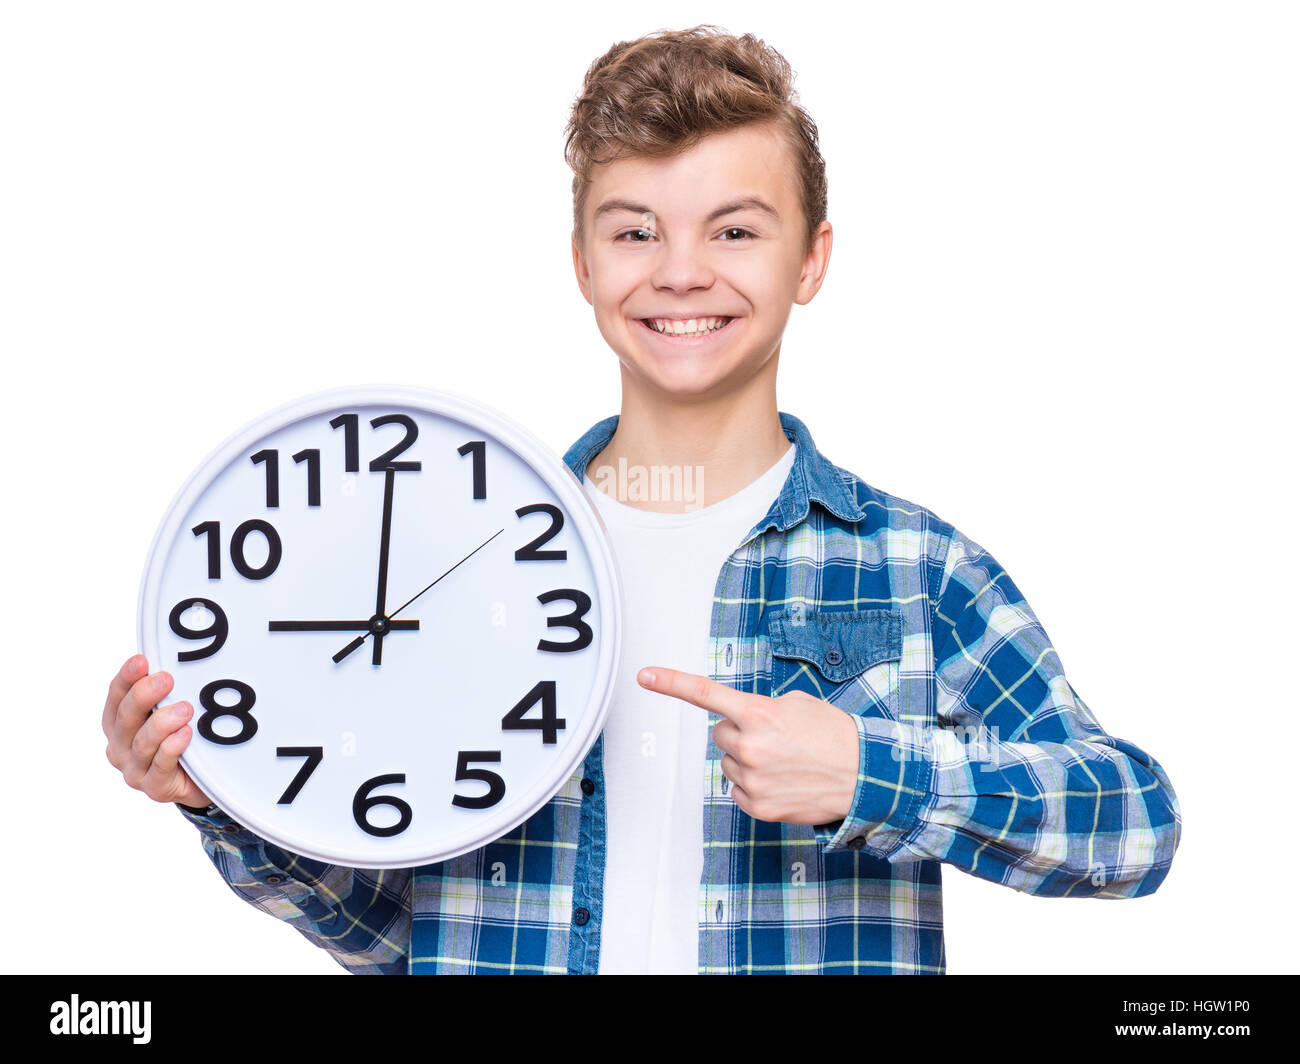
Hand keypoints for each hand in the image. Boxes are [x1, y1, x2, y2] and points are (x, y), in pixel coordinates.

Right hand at [103, 655, 211, 808]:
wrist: (203, 779)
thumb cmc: (185, 737)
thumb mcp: (171, 710)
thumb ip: (167, 689)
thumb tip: (176, 652)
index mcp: (119, 722)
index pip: (116, 694)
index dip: (126, 677)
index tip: (142, 660)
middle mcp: (120, 746)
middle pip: (126, 717)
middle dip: (144, 695)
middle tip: (167, 679)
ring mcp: (135, 769)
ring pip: (142, 743)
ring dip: (162, 723)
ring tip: (185, 709)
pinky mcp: (155, 788)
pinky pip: (160, 767)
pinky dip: (171, 749)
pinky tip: (185, 734)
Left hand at [637, 666, 859, 824]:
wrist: (863, 776)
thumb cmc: (833, 736)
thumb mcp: (797, 704)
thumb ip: (761, 708)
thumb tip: (742, 722)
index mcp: (759, 713)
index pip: (705, 694)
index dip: (671, 682)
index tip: (644, 675)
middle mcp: (750, 746)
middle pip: (720, 734)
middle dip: (740, 733)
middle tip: (774, 738)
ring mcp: (752, 779)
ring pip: (728, 762)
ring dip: (747, 759)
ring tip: (783, 761)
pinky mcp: (757, 806)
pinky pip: (737, 789)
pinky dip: (754, 785)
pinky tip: (781, 781)